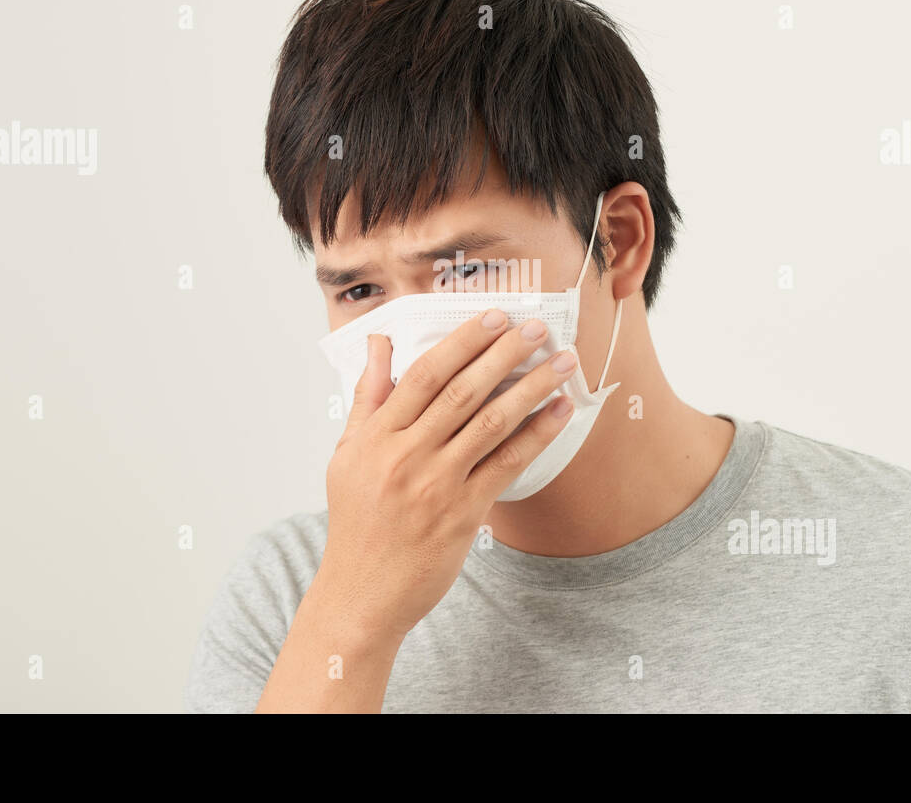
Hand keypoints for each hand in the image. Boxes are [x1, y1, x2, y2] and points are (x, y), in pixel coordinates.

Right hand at [315, 308, 577, 641]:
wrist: (362, 593)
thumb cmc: (356, 521)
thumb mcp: (347, 454)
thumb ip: (367, 396)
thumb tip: (377, 343)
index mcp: (376, 437)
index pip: (423, 375)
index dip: (462, 342)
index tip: (494, 317)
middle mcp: (405, 456)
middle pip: (462, 392)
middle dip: (504, 353)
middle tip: (538, 326)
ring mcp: (436, 485)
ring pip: (492, 423)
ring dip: (533, 386)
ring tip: (563, 361)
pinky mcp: (463, 513)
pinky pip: (508, 464)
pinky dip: (537, 433)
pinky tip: (559, 411)